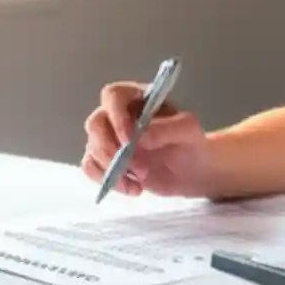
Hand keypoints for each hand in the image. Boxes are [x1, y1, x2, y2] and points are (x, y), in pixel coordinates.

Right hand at [81, 82, 210, 197]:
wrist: (194, 171)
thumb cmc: (191, 143)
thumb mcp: (188, 130)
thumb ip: (167, 128)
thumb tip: (140, 137)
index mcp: (137, 98)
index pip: (112, 96)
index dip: (116, 116)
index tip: (129, 140)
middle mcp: (118, 115)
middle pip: (95, 123)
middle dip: (112, 150)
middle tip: (139, 168)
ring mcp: (110, 138)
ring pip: (92, 147)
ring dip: (112, 168)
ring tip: (142, 180)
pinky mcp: (107, 161)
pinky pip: (90, 167)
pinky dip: (107, 180)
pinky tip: (133, 188)